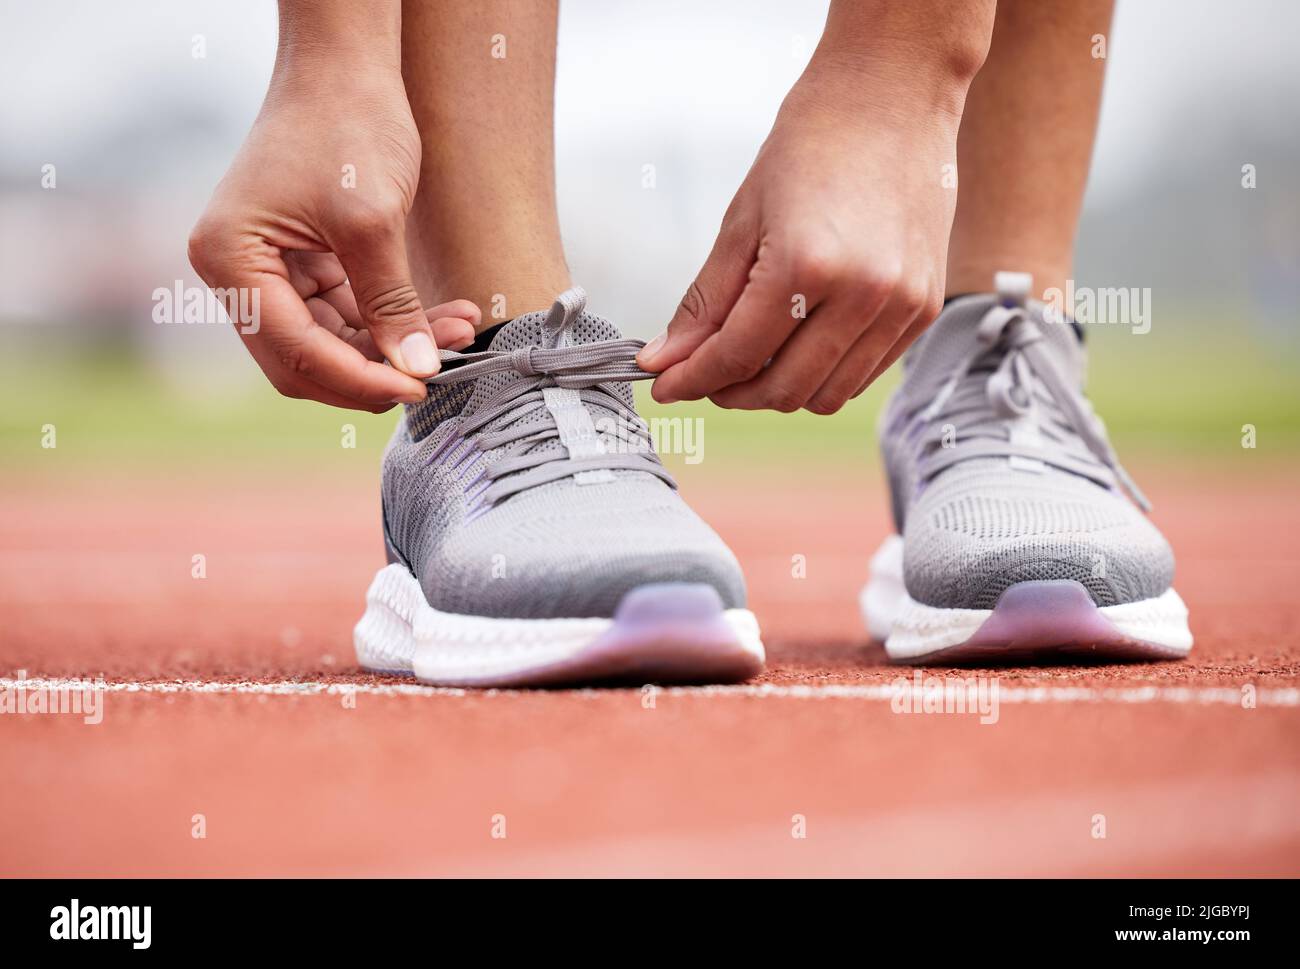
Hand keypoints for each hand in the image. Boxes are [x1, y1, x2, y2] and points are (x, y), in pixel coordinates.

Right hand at [188, 65, 476, 411]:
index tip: (418, 385)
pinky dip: (395, 320)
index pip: (294, 351)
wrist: (349, 66)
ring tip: (460, 329)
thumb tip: (416, 370)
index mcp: (230, 259)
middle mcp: (237, 272)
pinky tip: (448, 315)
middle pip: (305, 360)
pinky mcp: (305, 266)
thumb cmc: (348, 124)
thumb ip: (391, 303)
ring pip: (334, 342)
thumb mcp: (372, 222)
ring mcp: (269, 271)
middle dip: (374, 369)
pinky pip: (349, 315)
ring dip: (395, 345)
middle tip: (436, 371)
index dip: (358, 379)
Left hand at [638, 57, 969, 413]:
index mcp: (806, 265)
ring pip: (826, 396)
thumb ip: (705, 303)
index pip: (736, 356)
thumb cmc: (813, 145)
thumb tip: (665, 360)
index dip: (692, 379)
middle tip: (706, 373)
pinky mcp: (926, 308)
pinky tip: (800, 344)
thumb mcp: (742, 221)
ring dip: (779, 391)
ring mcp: (902, 306)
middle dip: (732, 392)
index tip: (665, 386)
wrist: (893, 97)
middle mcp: (862, 295)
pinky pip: (864, 375)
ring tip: (753, 359)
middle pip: (783, 390)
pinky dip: (825, 375)